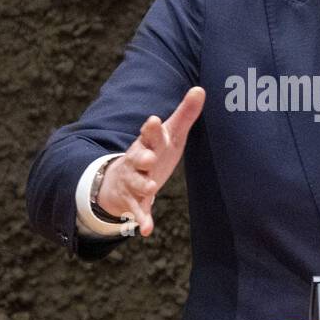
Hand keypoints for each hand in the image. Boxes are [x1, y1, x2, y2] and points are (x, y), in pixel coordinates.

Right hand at [98, 86, 204, 236]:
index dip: (152, 128)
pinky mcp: (133, 202)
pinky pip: (137, 211)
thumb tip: (200, 89)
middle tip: (149, 156)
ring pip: (136, 182)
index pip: (149, 133)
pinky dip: (142, 220)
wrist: (118, 180)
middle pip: (138, 156)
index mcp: (148, 143)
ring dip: (143, 185)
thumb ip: (185, 114)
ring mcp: (133, 181)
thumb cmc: (152, 152)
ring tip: (151, 188)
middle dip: (142, 156)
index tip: (154, 121)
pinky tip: (146, 230)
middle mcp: (137, 161)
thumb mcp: (170, 134)